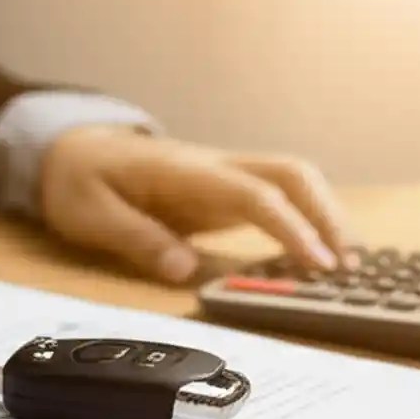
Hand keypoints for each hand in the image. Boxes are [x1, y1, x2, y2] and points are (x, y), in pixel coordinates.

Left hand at [38, 125, 356, 282]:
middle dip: (327, 215)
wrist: (73, 148)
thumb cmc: (80, 179)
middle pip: (292, 174)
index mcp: (185, 171)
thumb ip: (135, 238)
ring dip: (323, 216)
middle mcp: (214, 167)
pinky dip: (304, 220)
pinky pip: (276, 198)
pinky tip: (315, 253)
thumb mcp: (89, 213)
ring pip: (292, 181)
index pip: (254, 193)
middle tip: (346, 267)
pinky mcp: (223, 190)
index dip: (290, 227)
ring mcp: (223, 176)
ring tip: (343, 265)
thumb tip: (183, 269)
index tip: (317, 262)